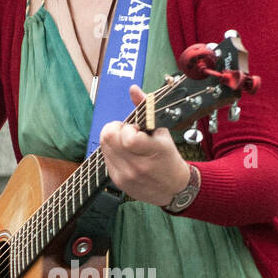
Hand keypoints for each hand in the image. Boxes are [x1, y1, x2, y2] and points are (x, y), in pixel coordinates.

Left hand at [99, 85, 190, 205]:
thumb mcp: (162, 131)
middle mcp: (138, 166)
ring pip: (103, 147)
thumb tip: (133, 89)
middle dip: (115, 129)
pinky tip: (125, 154)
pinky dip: (112, 152)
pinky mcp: (118, 182)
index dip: (127, 128)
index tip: (135, 128)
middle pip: (108, 138)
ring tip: (126, 143)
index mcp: (153, 151)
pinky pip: (105, 158)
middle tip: (127, 132)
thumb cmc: (168, 157)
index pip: (127, 137)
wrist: (174, 189)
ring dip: (112, 140)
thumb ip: (145, 108)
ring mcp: (126, 176)